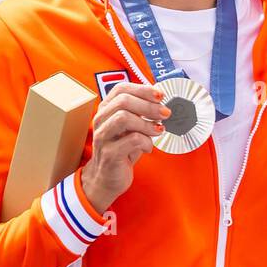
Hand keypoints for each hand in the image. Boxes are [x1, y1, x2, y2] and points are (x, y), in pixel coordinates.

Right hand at [81, 82, 166, 213]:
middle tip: (165, 113)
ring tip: (157, 131)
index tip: (160, 95)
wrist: (108, 177)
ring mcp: (103, 136)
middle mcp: (101, 120)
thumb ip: (141, 114)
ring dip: (147, 124)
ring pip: (124, 118)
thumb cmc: (123, 149)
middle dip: (149, 106)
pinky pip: (132, 140)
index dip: (142, 89)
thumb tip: (162, 102)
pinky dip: (146, 142)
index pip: (121, 89)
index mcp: (106, 109)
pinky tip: (148, 147)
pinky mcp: (109, 153)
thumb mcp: (132, 127)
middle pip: (123, 101)